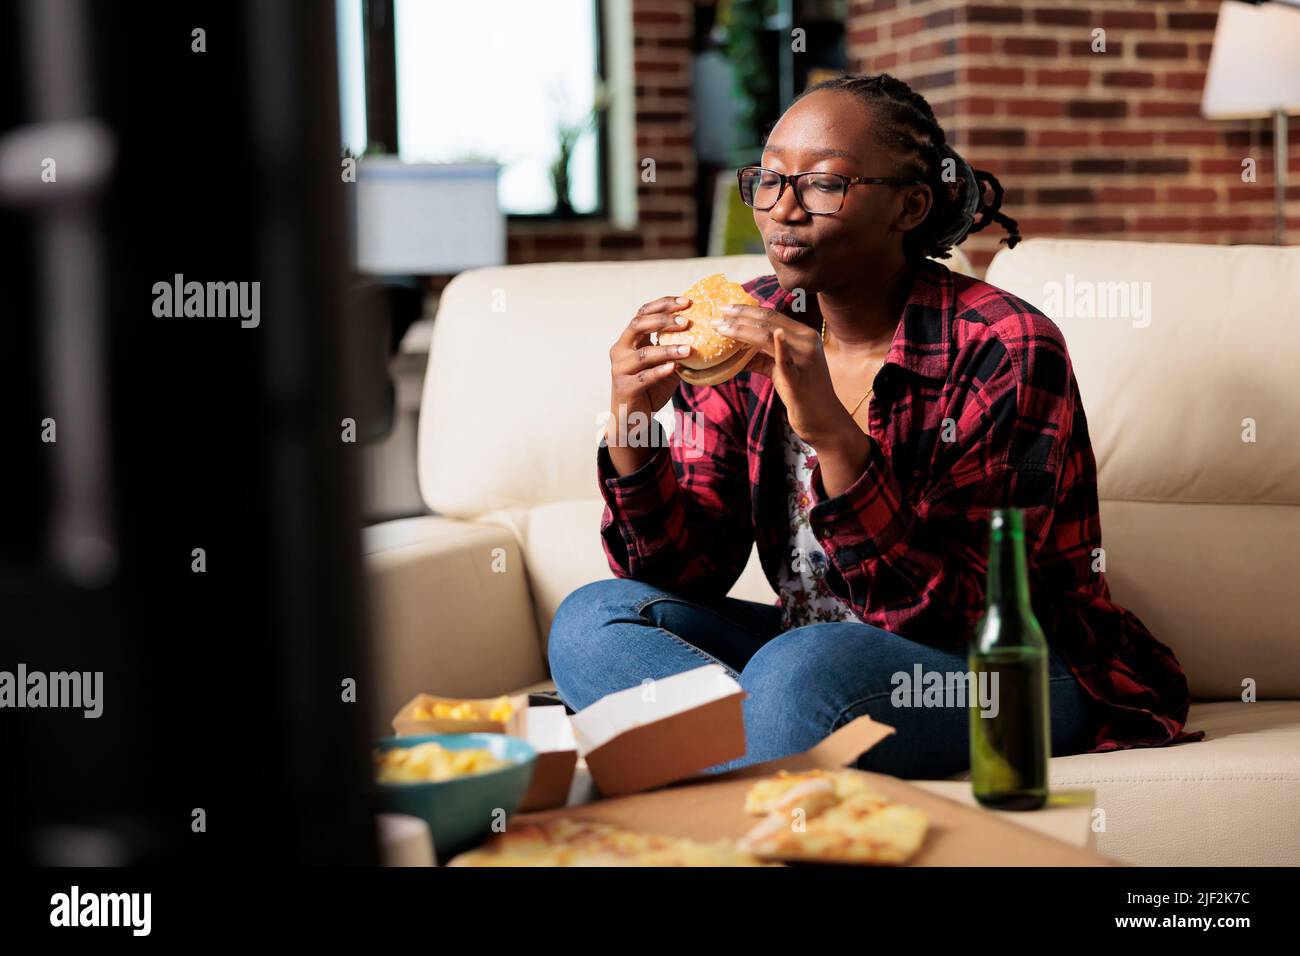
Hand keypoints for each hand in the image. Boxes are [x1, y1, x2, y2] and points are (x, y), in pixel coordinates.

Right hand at [605, 295, 693, 474]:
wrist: (632, 417)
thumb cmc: (650, 387)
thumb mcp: (663, 363)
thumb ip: (674, 348)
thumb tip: (704, 331)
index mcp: (629, 339)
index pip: (643, 312)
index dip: (664, 304)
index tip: (687, 302)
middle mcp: (621, 349)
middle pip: (638, 325)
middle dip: (663, 320)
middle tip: (686, 321)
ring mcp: (620, 369)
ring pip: (644, 354)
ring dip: (668, 349)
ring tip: (689, 349)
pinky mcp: (625, 387)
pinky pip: (644, 377)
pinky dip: (660, 371)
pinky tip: (675, 367)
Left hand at [711, 304, 853, 446]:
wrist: (822, 419)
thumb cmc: (800, 392)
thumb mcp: (780, 369)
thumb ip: (761, 357)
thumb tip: (733, 351)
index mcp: (804, 334)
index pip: (772, 315)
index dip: (747, 309)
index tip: (725, 308)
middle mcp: (807, 341)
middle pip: (768, 321)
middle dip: (739, 317)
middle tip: (717, 315)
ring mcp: (804, 358)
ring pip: (768, 336)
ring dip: (740, 330)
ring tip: (720, 328)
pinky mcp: (799, 376)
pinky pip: (784, 358)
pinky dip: (778, 346)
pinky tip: (774, 335)